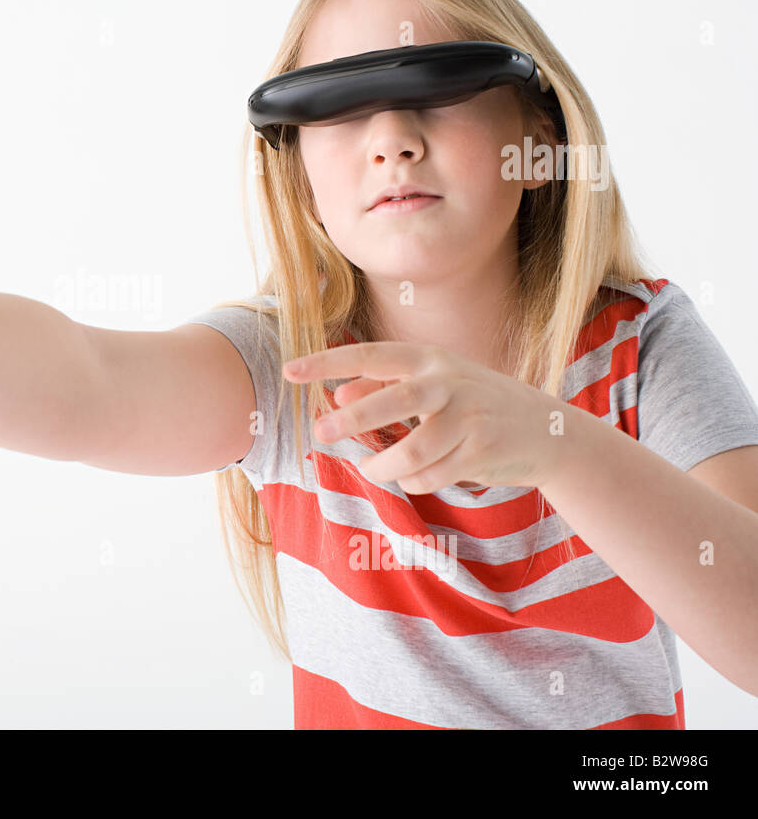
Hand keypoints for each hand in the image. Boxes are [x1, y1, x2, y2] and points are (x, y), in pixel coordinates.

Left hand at [282, 342, 567, 493]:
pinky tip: (417, 476)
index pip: (370, 355)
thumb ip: (382, 387)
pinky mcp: (481, 452)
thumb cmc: (474, 403)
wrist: (547, 432)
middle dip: (353, 419)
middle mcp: (448, 382)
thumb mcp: (432, 384)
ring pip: (411, 451)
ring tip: (371, 470)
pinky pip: (431, 475)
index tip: (289, 370)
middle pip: (393, 401)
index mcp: (429, 359)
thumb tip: (336, 394)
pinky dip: (415, 482)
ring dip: (383, 467)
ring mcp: (469, 417)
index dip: (328, 362)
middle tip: (321, 433)